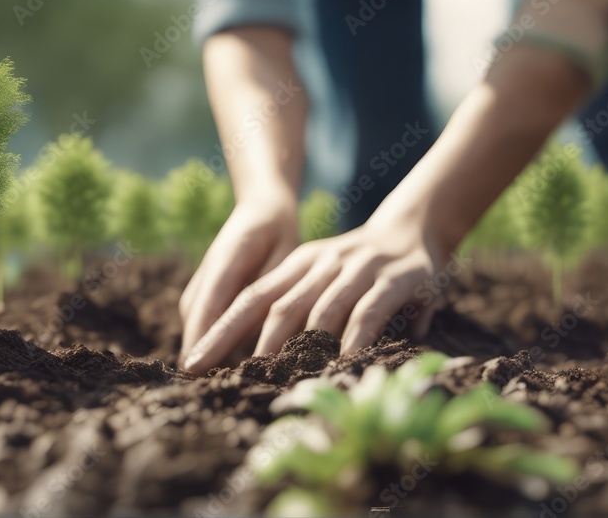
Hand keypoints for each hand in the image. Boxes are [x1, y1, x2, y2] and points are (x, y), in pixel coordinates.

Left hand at [181, 213, 447, 372]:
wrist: (413, 229)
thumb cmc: (356, 267)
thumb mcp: (317, 275)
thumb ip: (291, 304)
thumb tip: (247, 354)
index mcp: (296, 264)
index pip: (250, 297)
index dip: (221, 329)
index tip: (194, 360)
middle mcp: (321, 264)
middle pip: (276, 306)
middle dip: (250, 345)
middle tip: (231, 379)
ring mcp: (357, 270)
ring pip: (320, 310)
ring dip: (300, 347)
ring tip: (280, 379)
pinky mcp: (394, 280)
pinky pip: (368, 310)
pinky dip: (354, 337)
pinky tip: (342, 361)